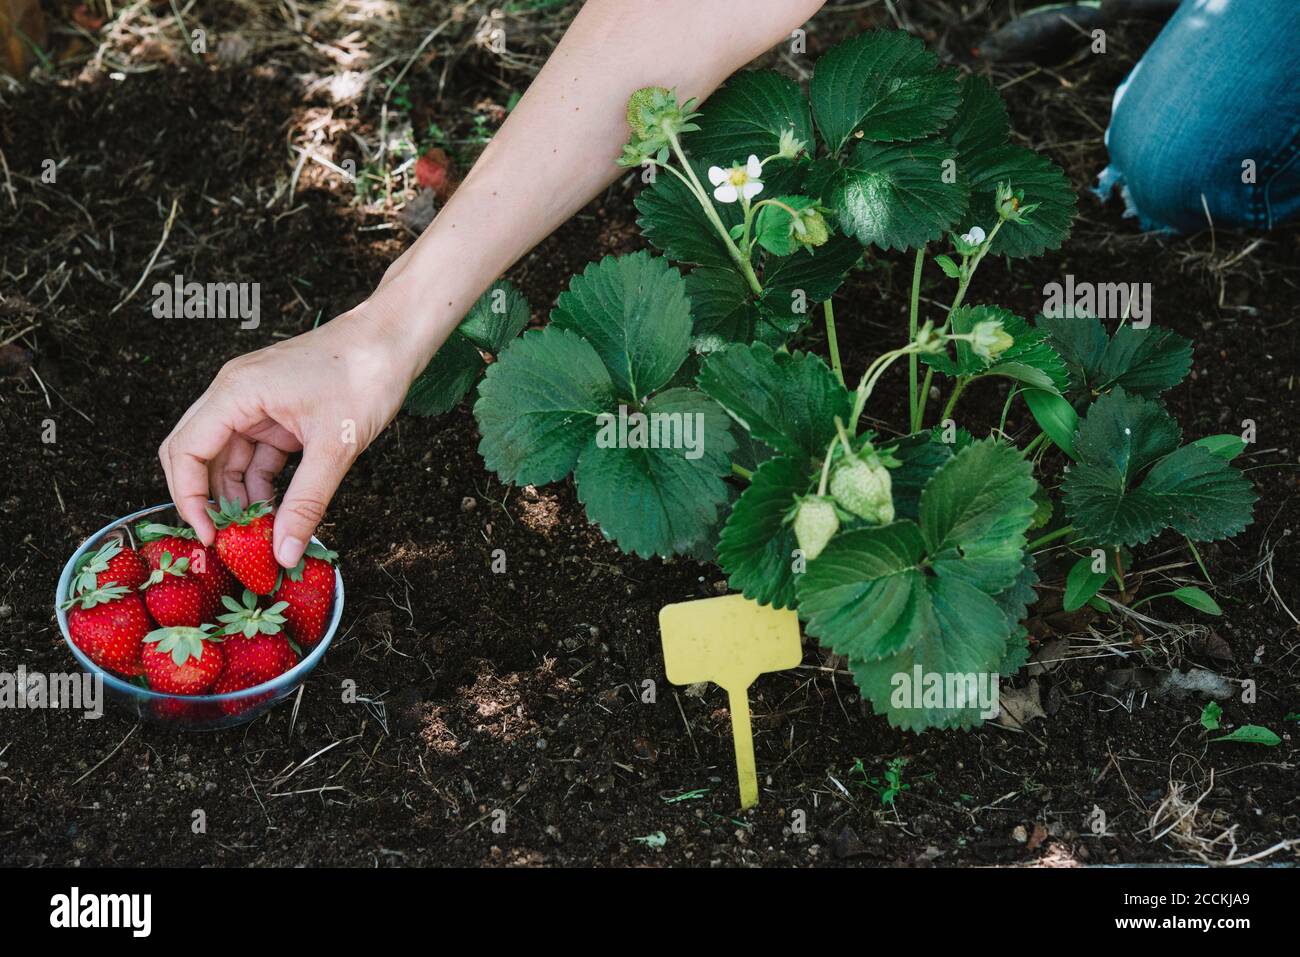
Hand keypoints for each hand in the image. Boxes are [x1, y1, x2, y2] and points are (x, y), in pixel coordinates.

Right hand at [159, 299, 418, 567]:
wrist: (395, 338)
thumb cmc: (365, 374)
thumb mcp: (335, 447)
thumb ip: (305, 503)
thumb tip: (284, 552)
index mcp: (236, 392)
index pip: (186, 451)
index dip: (188, 499)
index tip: (210, 537)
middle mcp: (236, 394)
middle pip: (197, 454)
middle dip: (207, 500)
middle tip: (227, 541)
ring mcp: (257, 402)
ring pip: (229, 458)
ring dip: (238, 496)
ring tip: (256, 536)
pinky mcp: (279, 411)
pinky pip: (256, 454)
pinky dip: (261, 484)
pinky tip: (276, 513)